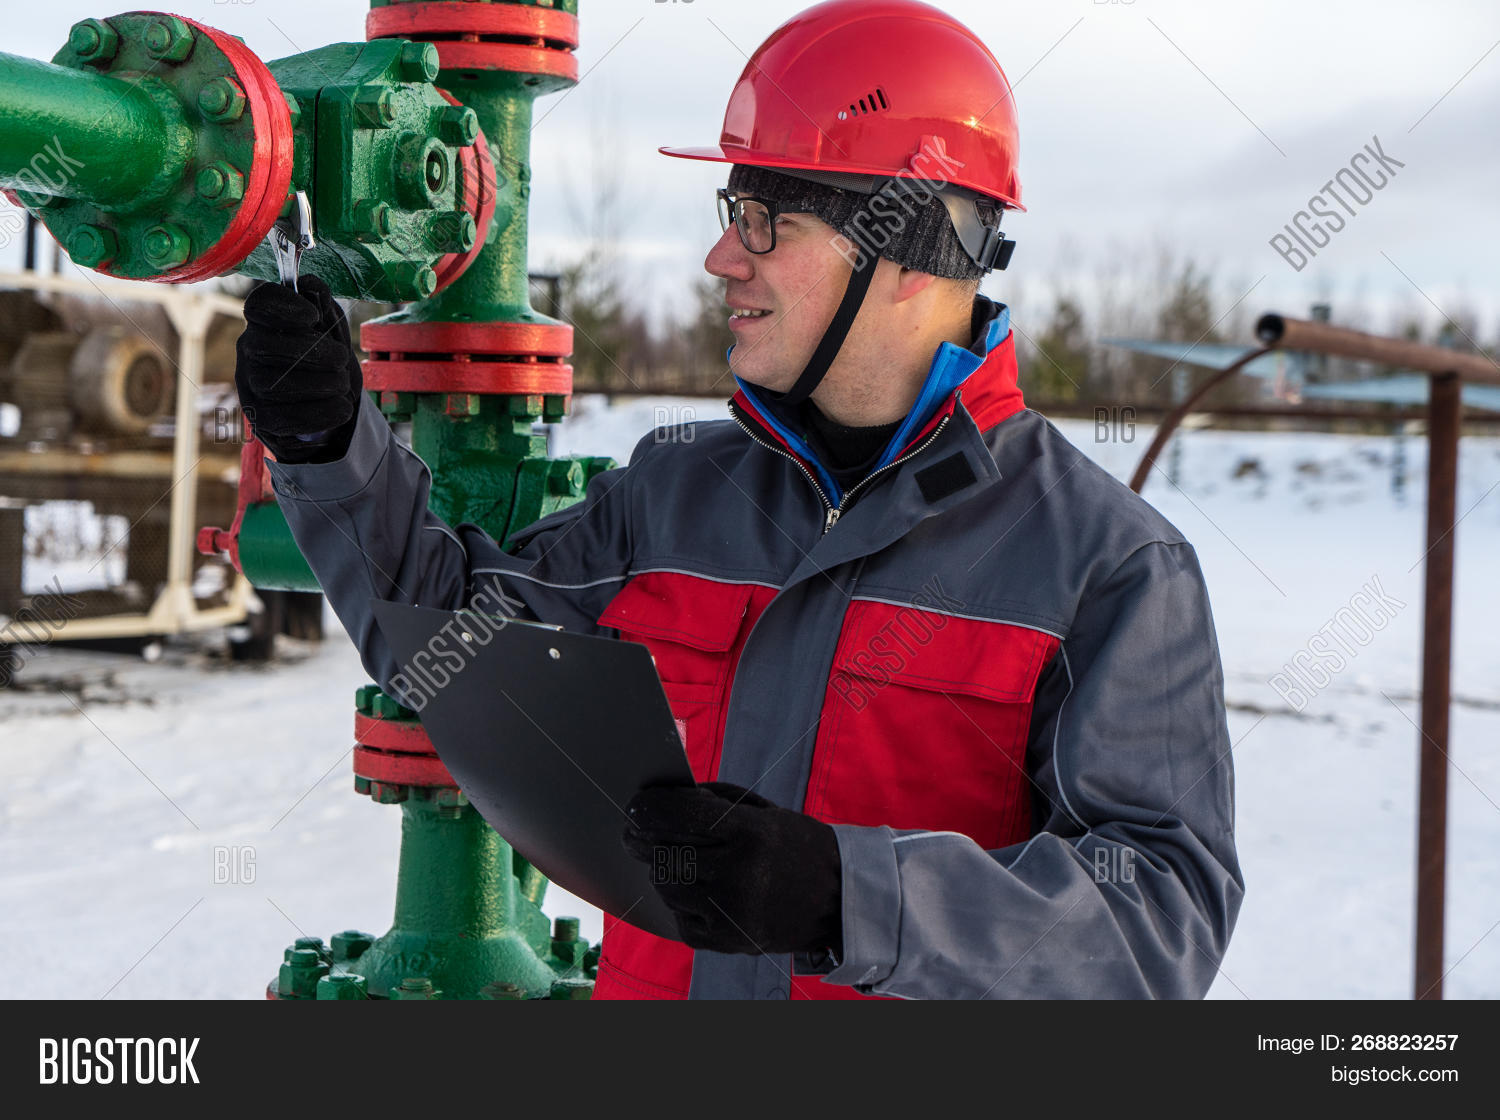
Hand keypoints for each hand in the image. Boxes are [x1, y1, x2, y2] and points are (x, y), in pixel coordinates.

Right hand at [234, 276, 362, 463]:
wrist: (331, 402)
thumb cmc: (327, 357)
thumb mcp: (331, 327)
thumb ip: (323, 304)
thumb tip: (310, 285)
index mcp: (265, 322)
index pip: (259, 304)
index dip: (284, 306)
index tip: (313, 316)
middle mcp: (250, 352)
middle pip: (264, 346)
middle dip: (310, 352)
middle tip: (341, 358)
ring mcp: (251, 386)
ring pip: (273, 384)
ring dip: (318, 383)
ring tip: (342, 383)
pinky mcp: (262, 419)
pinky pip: (283, 418)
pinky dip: (320, 413)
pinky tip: (342, 407)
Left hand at [622, 781, 842, 955]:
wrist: (839, 899)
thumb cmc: (797, 846)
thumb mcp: (765, 812)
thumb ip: (715, 802)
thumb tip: (664, 802)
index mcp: (751, 834)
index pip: (681, 815)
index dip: (651, 808)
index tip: (636, 805)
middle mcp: (739, 874)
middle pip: (666, 854)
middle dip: (642, 841)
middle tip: (631, 834)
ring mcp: (732, 912)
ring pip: (668, 887)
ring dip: (662, 871)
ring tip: (667, 861)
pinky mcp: (729, 941)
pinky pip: (682, 919)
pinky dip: (679, 903)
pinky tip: (690, 890)